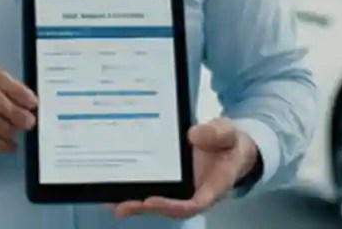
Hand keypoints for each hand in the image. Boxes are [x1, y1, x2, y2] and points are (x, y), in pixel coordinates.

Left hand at [110, 118, 258, 219]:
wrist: (229, 145)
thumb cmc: (229, 142)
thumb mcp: (228, 133)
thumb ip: (217, 134)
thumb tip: (193, 135)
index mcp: (213, 186)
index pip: (194, 204)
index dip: (172, 206)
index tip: (152, 201)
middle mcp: (194, 193)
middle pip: (169, 207)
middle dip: (146, 207)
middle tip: (123, 205)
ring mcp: (181, 189)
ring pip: (158, 202)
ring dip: (136, 204)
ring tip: (112, 202)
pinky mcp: (171, 181)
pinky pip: (153, 188)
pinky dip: (135, 191)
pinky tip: (114, 189)